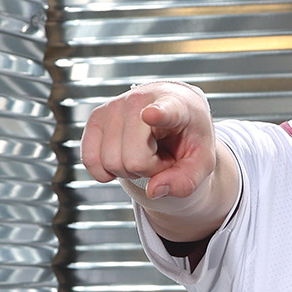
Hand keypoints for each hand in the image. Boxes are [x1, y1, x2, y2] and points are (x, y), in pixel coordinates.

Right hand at [81, 81, 215, 200]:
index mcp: (176, 106)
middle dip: (149, 169)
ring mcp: (114, 106)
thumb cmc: (188, 136)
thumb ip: (185, 182)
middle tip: (161, 154)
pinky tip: (123, 156)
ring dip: (130, 168)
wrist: (171, 110)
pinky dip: (107, 170)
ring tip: (146, 150)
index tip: (151, 114)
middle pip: (134, 160)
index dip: (157, 114)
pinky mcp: (95, 117)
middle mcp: (140, 100)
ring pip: (111, 163)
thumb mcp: (201, 162)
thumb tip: (153, 191)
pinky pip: (90, 160)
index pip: (164, 111)